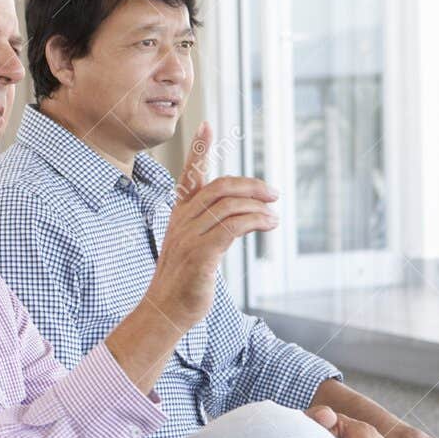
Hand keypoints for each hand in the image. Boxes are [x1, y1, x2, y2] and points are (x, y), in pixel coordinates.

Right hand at [143, 122, 279, 328]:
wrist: (164, 311)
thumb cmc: (182, 281)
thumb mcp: (192, 247)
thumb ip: (208, 227)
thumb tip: (235, 216)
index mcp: (179, 216)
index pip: (189, 176)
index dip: (198, 150)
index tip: (206, 126)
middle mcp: (182, 221)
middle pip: (220, 187)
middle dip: (251, 185)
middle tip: (274, 193)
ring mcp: (189, 237)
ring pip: (229, 205)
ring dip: (258, 206)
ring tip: (274, 215)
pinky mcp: (200, 255)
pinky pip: (232, 226)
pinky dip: (255, 220)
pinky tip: (269, 224)